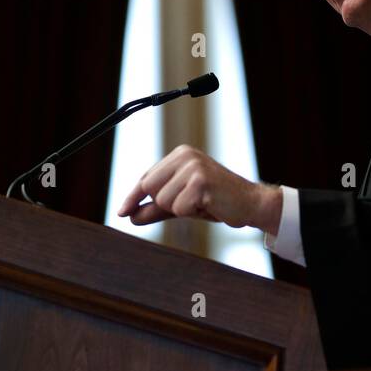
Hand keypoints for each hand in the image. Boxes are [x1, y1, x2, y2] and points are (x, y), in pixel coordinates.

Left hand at [117, 145, 278, 229]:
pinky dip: (191, 213)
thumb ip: (155, 208)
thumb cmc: (215, 202)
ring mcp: (193, 166)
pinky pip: (179, 208)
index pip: (147, 177)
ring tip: (202, 202)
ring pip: (163, 199)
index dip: (134, 197)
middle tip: (190, 203)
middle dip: (164, 203)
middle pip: (150, 187)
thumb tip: (130, 215)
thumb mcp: (181, 204)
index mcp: (179, 155)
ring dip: (180, 209)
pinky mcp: (201, 181)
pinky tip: (209, 204)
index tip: (121, 212)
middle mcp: (185, 155)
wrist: (249, 204)